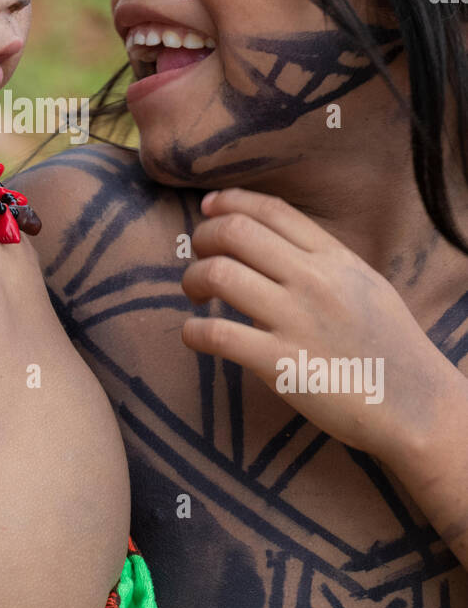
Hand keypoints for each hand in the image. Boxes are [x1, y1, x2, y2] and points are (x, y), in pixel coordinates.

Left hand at [180, 188, 458, 470]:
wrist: (415, 406)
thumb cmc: (388, 346)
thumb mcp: (364, 283)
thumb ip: (321, 259)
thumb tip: (269, 240)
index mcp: (334, 258)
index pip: (271, 210)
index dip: (230, 202)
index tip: (208, 209)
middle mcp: (313, 280)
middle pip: (234, 232)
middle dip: (202, 238)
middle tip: (198, 259)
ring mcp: (296, 320)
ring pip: (218, 274)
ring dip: (191, 280)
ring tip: (194, 296)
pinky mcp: (280, 364)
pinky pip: (217, 334)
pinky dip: (193, 332)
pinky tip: (195, 337)